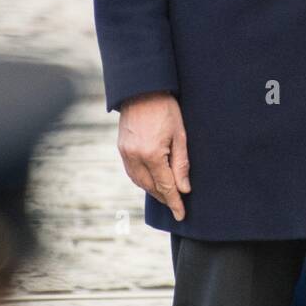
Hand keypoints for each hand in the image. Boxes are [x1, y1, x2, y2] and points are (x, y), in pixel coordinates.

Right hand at [117, 92, 189, 221]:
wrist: (142, 89)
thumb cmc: (166, 109)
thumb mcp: (180, 135)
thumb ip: (181, 164)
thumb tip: (184, 189)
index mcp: (152, 154)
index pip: (165, 186)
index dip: (174, 202)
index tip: (181, 215)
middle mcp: (135, 157)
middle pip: (151, 187)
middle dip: (164, 198)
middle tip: (176, 205)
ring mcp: (125, 153)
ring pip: (139, 182)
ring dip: (152, 190)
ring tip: (166, 195)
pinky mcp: (121, 148)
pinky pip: (131, 172)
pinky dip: (142, 180)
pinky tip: (151, 181)